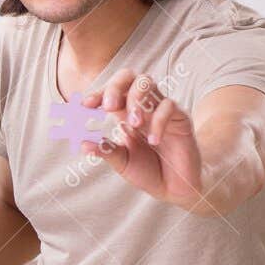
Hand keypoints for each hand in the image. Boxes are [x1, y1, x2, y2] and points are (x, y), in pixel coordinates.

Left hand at [80, 68, 204, 210]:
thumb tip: (84, 144)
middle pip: (129, 77)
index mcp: (124, 113)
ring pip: (149, 84)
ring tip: (133, 123)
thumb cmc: (148, 171)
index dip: (98, 93)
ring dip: (136, 100)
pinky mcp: (180, 117)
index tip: (86, 104)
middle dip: (115, 87)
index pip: (111, 91)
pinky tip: (153, 141)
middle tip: (108, 107)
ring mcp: (161, 109)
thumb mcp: (122, 162)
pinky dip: (158, 122)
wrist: (174, 188)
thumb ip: (106, 151)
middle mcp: (142, 106)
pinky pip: (168, 107)